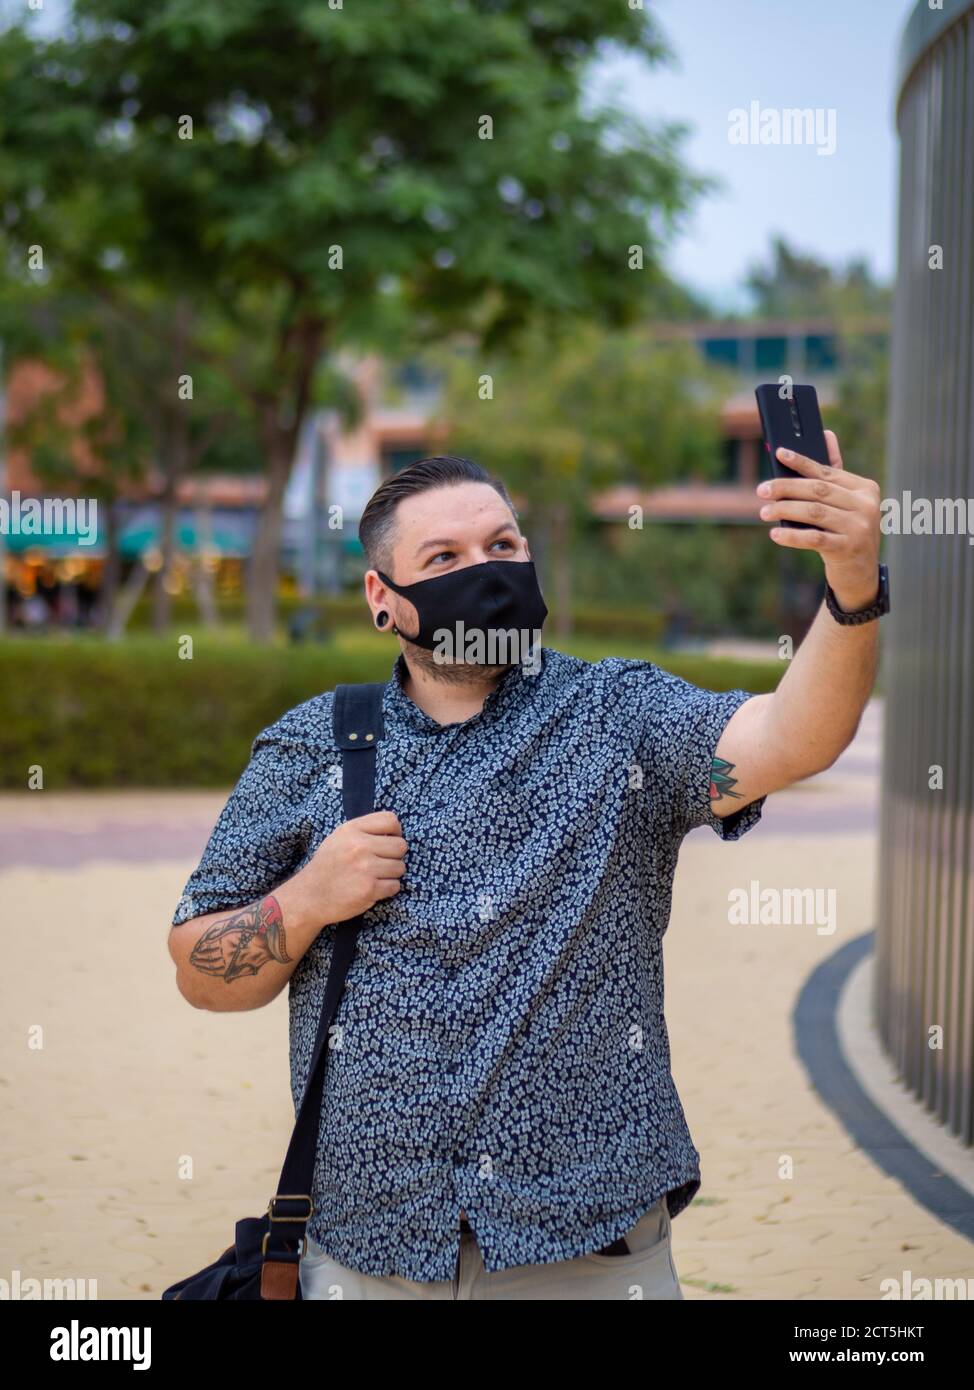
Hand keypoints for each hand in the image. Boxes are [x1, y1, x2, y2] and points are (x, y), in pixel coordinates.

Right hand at [295, 810, 406, 925]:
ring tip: (374, 876)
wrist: (309, 896)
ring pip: (400, 867)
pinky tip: (372, 888)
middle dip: (395, 856)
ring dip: (391, 874)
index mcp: (352, 830)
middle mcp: (359, 846)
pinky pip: (395, 886)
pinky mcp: (369, 889)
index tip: (389, 841)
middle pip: (400, 845)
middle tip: (382, 863)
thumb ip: (364, 831)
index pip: (390, 820)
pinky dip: (387, 889)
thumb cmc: (328, 866)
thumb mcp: (339, 838)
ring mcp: (365, 868)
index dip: (395, 832)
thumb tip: (395, 831)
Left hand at [756, 429, 881, 610]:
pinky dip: (792, 536)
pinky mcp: (848, 549)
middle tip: (761, 490)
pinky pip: (814, 538)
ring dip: (784, 511)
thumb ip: (833, 472)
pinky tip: (775, 534)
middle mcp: (866, 505)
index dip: (801, 462)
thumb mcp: (844, 503)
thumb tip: (826, 433)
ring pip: (813, 513)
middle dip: (786, 488)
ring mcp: (859, 528)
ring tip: (764, 512)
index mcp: (865, 488)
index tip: (778, 454)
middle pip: (818, 491)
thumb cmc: (845, 531)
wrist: (860, 573)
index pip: (827, 472)